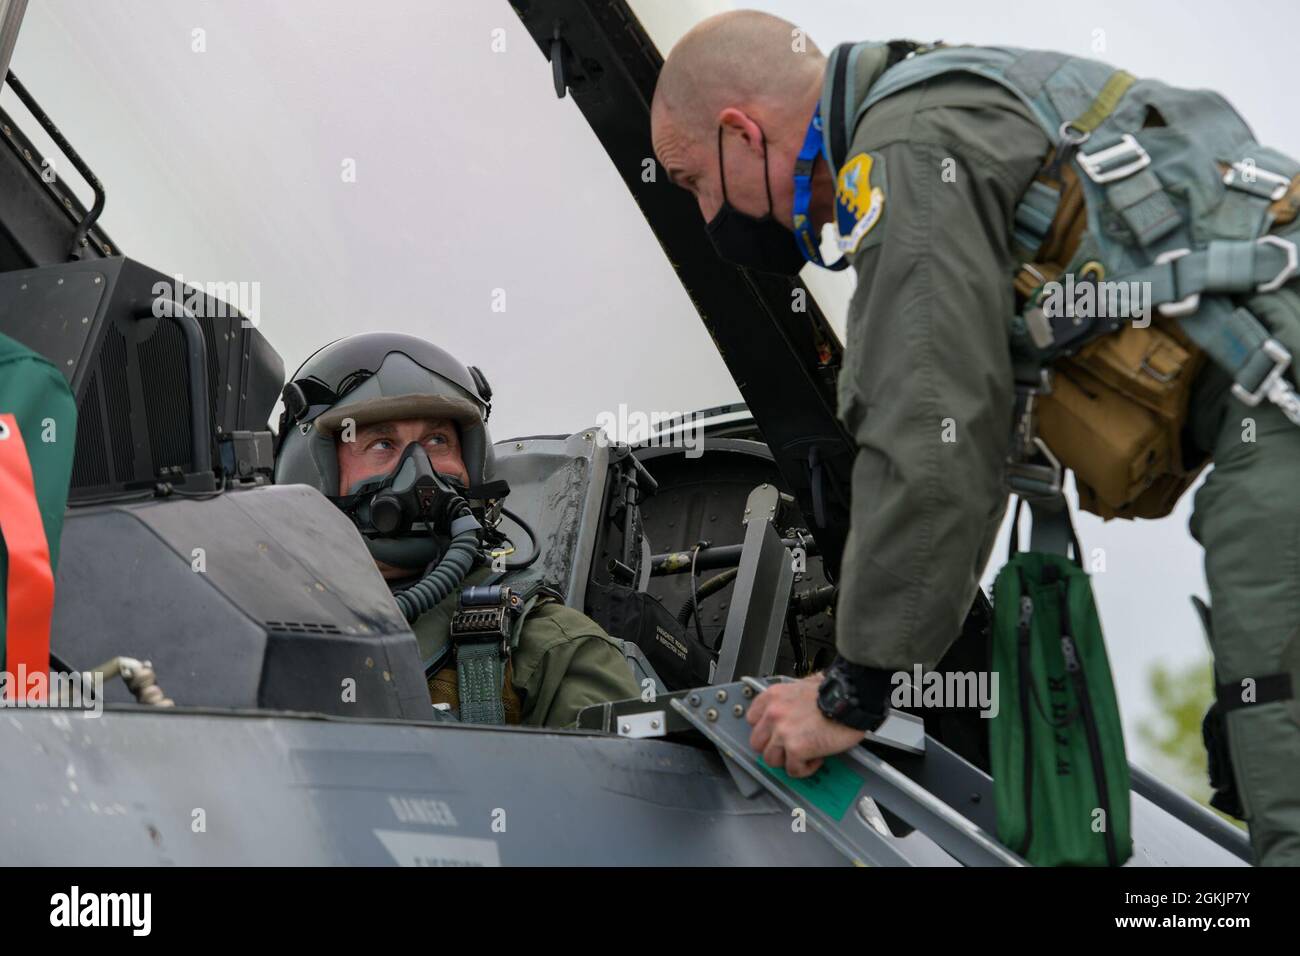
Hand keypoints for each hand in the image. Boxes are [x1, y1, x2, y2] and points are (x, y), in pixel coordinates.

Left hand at [746, 674, 865, 777]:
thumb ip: (793, 697)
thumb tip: (794, 705)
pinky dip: (805, 768)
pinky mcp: (796, 749)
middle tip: (791, 747)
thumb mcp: (806, 684)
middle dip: (774, 748)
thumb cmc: (835, 691)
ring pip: (771, 759)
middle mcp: (773, 713)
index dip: (766, 730)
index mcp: (773, 696)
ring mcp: (782, 732)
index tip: (775, 734)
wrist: (851, 698)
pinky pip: (793, 770)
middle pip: (757, 743)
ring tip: (806, 754)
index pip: (752, 719)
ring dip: (788, 760)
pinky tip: (817, 758)